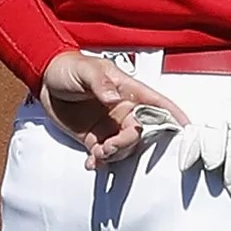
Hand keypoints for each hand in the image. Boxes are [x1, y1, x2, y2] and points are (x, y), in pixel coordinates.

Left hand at [38, 51, 187, 169]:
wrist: (45, 78)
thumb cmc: (69, 67)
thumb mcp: (85, 70)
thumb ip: (100, 83)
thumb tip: (114, 99)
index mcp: (127, 91)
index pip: (156, 104)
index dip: (173, 115)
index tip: (186, 128)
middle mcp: (122, 111)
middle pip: (140, 133)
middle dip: (130, 143)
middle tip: (110, 146)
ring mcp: (109, 127)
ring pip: (124, 148)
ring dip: (114, 154)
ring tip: (98, 153)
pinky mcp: (93, 138)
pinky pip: (104, 156)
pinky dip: (100, 163)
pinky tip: (91, 163)